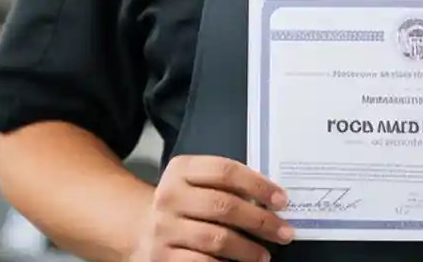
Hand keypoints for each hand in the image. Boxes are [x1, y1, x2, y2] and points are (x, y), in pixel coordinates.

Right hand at [130, 155, 293, 261]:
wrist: (139, 228)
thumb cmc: (183, 203)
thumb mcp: (195, 182)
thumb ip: (227, 185)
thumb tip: (271, 202)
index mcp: (181, 170)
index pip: (226, 171)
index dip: (258, 185)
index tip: (282, 200)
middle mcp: (170, 196)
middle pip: (225, 206)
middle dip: (261, 221)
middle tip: (284, 232)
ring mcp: (164, 228)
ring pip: (216, 238)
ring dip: (248, 249)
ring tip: (265, 255)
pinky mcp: (162, 256)